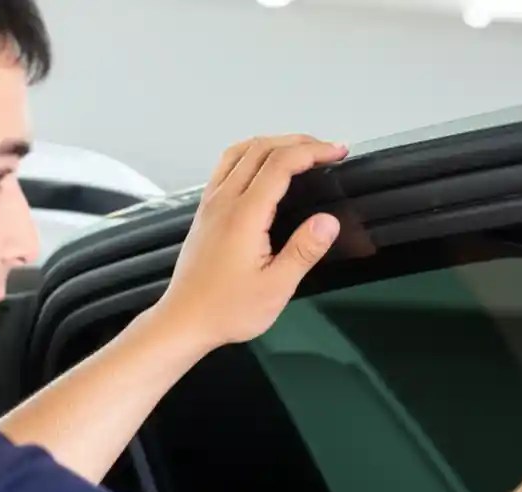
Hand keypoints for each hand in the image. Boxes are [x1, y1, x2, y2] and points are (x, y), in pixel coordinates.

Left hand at [155, 135, 347, 348]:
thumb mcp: (275, 288)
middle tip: (327, 150)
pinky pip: (226, 166)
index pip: (281, 164)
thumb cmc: (228, 310)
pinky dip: (251, 154)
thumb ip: (303, 251)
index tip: (339, 152)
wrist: (183, 321)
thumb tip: (329, 221)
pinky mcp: (204, 211)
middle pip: (261, 148)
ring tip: (300, 151)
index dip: (313, 151)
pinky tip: (263, 167)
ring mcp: (210, 203)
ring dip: (273, 143)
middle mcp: (224, 200)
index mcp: (244, 215)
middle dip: (298, 141)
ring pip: (240, 152)